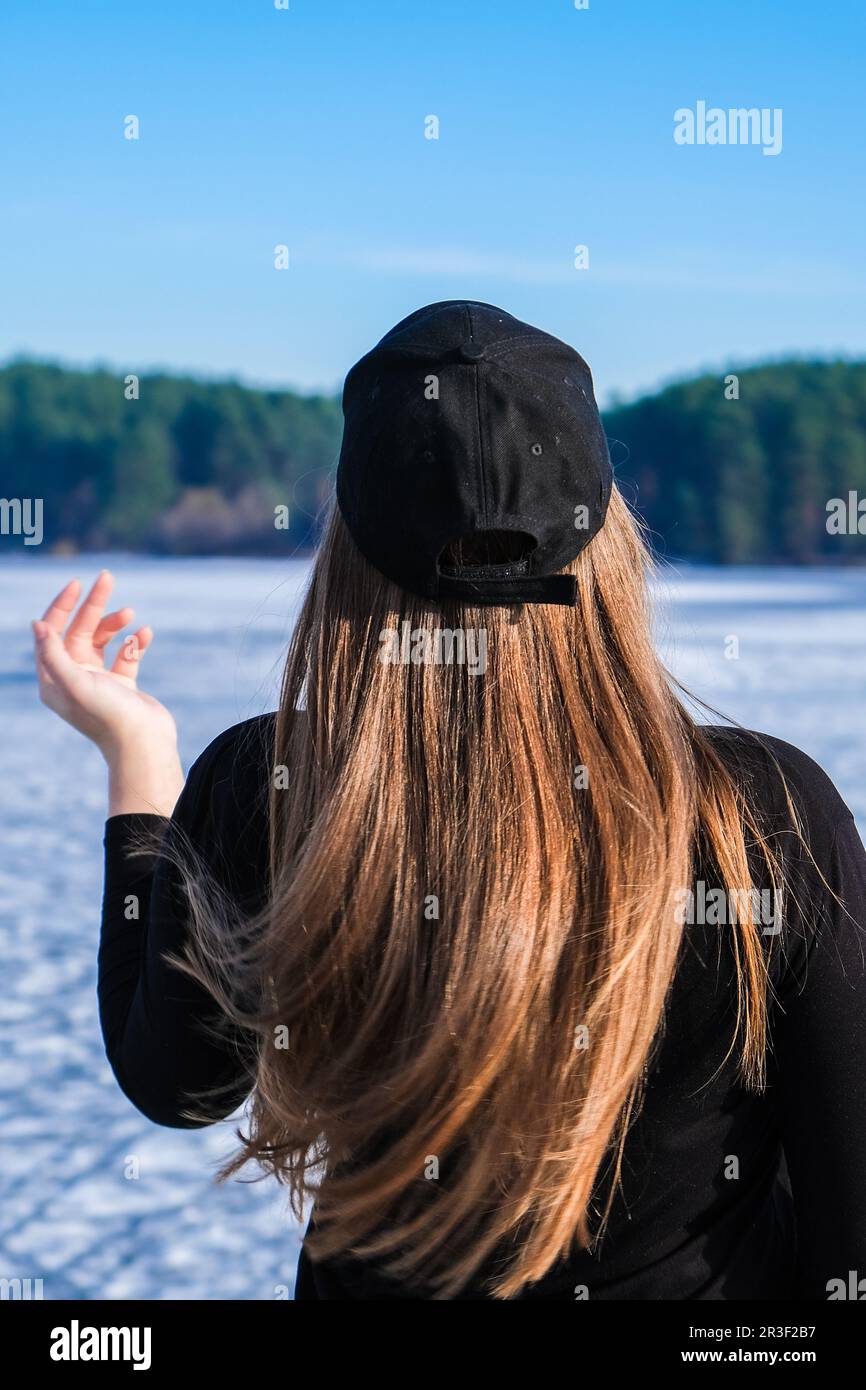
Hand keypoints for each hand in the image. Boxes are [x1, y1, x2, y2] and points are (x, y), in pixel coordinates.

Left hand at [33, 571, 184, 815]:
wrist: (144, 744)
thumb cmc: (108, 716)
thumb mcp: (75, 682)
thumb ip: (53, 653)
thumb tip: (38, 623)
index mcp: (55, 679)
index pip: (52, 632)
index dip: (62, 605)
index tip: (78, 584)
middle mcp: (73, 678)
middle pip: (79, 630)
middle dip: (93, 604)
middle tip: (107, 578)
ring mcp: (99, 681)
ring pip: (103, 640)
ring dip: (116, 623)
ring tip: (131, 614)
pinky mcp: (123, 685)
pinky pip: (126, 654)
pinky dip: (135, 641)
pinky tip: (145, 634)